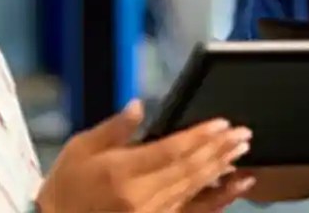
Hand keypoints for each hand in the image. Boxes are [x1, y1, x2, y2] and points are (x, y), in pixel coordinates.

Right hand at [37, 100, 255, 212]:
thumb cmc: (66, 188)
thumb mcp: (80, 149)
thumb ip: (113, 128)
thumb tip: (138, 106)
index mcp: (120, 172)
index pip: (170, 151)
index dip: (200, 137)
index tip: (222, 124)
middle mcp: (140, 196)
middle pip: (189, 169)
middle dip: (219, 150)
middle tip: (242, 134)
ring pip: (195, 189)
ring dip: (221, 169)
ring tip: (240, 151)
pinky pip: (194, 210)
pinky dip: (218, 197)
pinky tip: (235, 185)